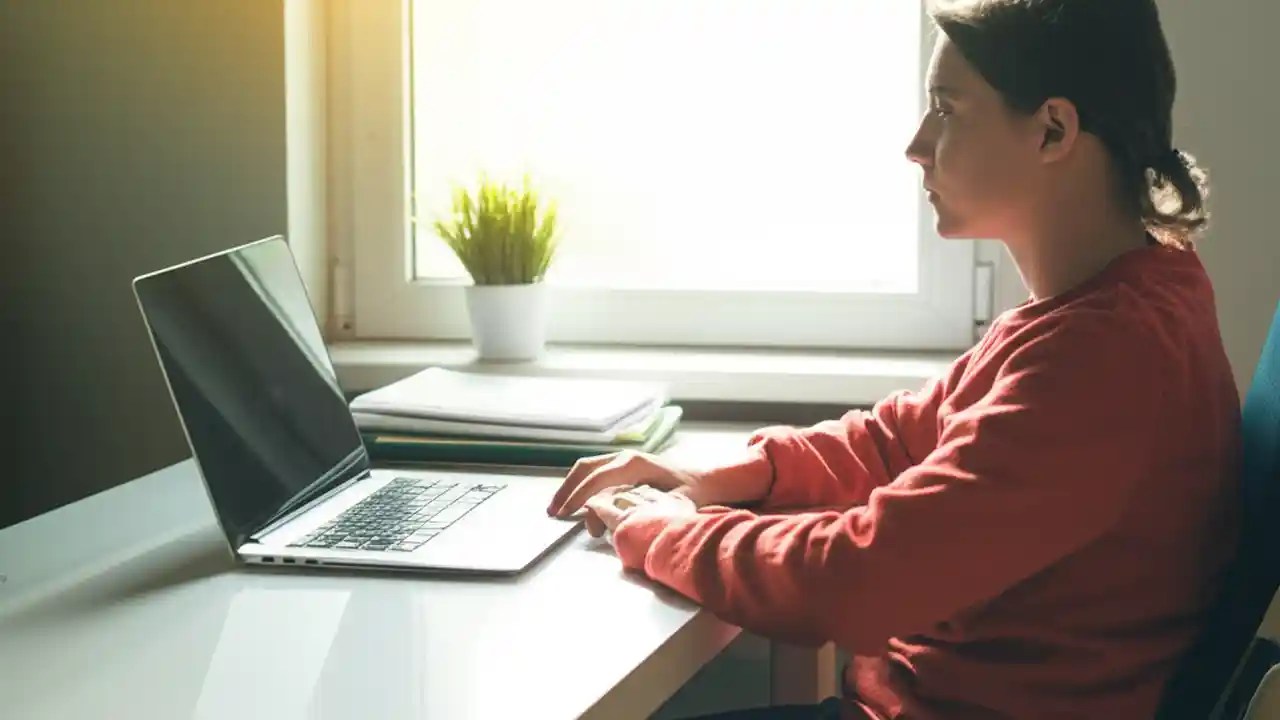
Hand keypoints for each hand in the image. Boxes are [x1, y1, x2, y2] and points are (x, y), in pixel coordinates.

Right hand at [547, 449, 771, 535]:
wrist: (712, 478)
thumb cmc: (697, 491)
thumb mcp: (678, 502)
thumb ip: (653, 510)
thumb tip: (627, 522)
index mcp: (636, 464)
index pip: (598, 478)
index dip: (579, 496)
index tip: (566, 514)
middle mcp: (628, 457)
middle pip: (586, 468)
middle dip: (567, 489)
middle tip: (554, 513)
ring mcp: (627, 460)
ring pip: (590, 468)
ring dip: (574, 487)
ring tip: (561, 510)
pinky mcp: (629, 467)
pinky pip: (599, 473)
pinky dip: (585, 486)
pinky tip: (580, 504)